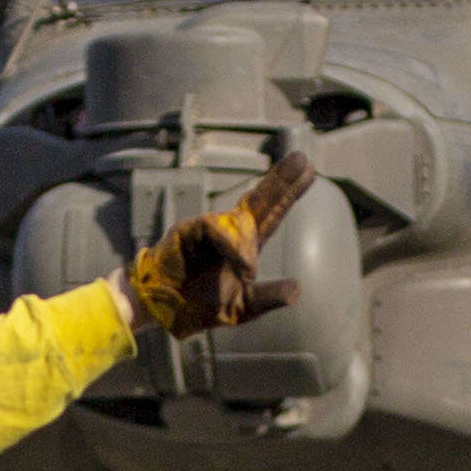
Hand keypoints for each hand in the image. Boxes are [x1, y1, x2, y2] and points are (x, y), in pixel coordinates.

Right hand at [124, 154, 319, 334]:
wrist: (160, 311)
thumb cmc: (197, 305)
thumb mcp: (240, 307)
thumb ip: (267, 297)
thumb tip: (298, 288)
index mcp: (243, 247)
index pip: (271, 214)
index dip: (289, 194)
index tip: (311, 172)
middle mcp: (228, 231)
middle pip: (260, 200)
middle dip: (281, 180)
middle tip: (303, 159)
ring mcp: (208, 229)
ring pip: (239, 221)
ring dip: (246, 246)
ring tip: (246, 272)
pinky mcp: (187, 230)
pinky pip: (214, 228)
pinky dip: (229, 244)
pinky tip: (238, 263)